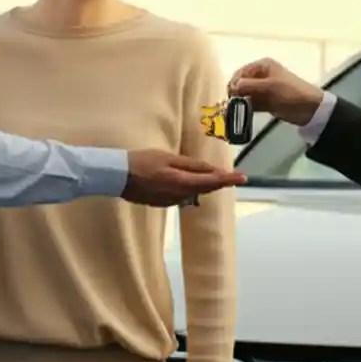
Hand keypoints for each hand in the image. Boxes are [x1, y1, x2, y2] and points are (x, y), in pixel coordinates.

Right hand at [122, 149, 246, 206]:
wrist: (118, 176)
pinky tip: (190, 181)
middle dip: (219, 182)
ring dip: (205, 185)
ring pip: (194, 193)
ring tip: (215, 176)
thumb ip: (191, 165)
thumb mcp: (168, 158)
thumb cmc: (143, 161)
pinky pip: (183, 196)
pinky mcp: (162, 203)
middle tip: (234, 176)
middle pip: (205, 189)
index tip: (243, 177)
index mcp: (181, 183)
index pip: (211, 182)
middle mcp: (179, 196)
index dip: (228, 179)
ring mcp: (170, 202)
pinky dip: (190, 188)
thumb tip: (211, 170)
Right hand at [228, 58, 323, 125]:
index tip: (232, 95)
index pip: (241, 72)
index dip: (235, 83)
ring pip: (245, 94)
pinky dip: (245, 108)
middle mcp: (261, 75)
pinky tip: (240, 115)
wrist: (309, 109)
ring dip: (239, 102)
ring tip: (234, 112)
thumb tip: (233, 87)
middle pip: (241, 83)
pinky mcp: (265, 102)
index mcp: (263, 66)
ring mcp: (263, 89)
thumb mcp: (270, 87)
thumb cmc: (291, 93)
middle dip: (235, 93)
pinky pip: (251, 103)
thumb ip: (250, 86)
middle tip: (232, 105)